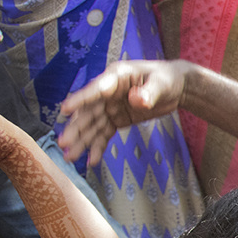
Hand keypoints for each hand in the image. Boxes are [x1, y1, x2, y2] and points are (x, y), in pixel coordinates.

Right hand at [60, 60, 186, 166]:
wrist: (174, 87)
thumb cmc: (166, 79)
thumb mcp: (161, 83)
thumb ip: (150, 92)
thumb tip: (138, 100)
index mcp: (116, 77)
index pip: (96, 89)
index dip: (80, 99)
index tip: (65, 109)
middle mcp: (108, 92)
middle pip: (89, 111)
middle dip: (76, 128)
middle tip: (63, 144)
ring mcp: (110, 106)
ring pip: (93, 125)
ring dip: (81, 141)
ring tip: (70, 158)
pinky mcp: (117, 118)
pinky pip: (104, 133)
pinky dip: (98, 146)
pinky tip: (92, 161)